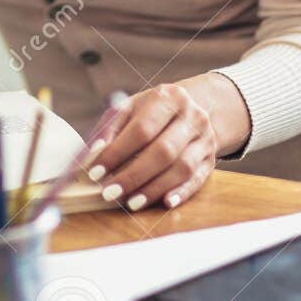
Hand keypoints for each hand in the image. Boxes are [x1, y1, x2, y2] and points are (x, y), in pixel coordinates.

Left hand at [85, 82, 219, 211]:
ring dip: (153, 188)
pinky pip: (197, 179)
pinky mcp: (210, 159)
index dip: (117, 153)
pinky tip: (165, 203)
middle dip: (133, 175)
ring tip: (130, 202)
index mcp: (169, 97)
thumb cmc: (151, 112)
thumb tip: (90, 156)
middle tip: (109, 193)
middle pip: (163, 151)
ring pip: (181, 168)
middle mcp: (192, 116)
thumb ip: (109, 129)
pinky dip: (181, 193)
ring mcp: (205, 138)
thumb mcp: (129, 109)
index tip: (95, 172)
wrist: (191, 109)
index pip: (141, 129)